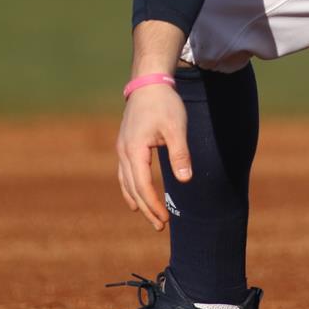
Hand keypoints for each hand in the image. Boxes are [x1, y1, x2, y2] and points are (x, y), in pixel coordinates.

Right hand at [116, 83, 188, 230]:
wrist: (148, 83)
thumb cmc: (164, 104)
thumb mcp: (176, 128)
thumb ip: (180, 155)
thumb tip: (186, 180)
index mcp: (134, 150)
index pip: (142, 185)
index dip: (153, 205)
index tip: (165, 219)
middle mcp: (124, 152)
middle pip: (132, 188)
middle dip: (146, 208)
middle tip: (160, 226)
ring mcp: (122, 148)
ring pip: (126, 182)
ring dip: (137, 200)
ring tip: (149, 216)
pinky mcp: (125, 144)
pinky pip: (124, 173)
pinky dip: (131, 187)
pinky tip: (136, 195)